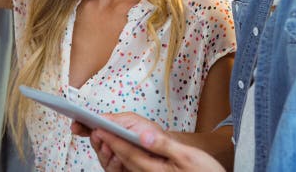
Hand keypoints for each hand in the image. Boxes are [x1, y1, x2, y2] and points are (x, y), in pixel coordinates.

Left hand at [72, 113, 225, 171]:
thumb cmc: (204, 171)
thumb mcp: (188, 156)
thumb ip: (164, 145)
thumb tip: (144, 136)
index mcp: (155, 169)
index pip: (128, 151)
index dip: (112, 139)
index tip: (98, 127)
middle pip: (123, 157)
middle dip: (107, 143)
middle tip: (91, 128)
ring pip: (127, 162)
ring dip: (113, 148)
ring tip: (100, 134)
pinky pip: (135, 165)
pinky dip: (124, 154)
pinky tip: (119, 145)